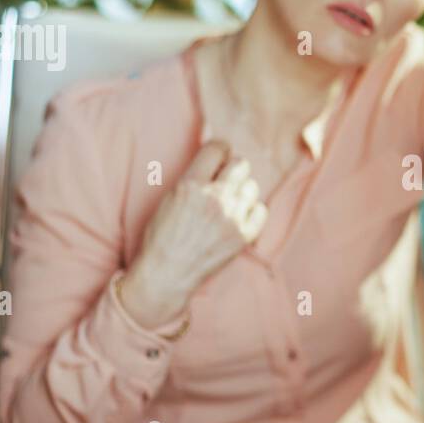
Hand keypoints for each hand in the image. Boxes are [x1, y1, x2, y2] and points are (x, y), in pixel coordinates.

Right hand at [120, 141, 267, 328]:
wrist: (167, 273)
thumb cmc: (162, 237)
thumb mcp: (169, 198)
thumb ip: (193, 177)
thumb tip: (214, 161)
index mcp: (191, 184)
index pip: (218, 148)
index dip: (219, 151)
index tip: (218, 158)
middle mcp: (215, 198)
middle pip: (241, 164)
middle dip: (232, 169)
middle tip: (224, 182)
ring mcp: (232, 217)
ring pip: (252, 186)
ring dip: (242, 191)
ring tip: (228, 204)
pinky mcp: (244, 235)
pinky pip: (262, 210)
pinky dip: (252, 212)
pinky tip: (239, 218)